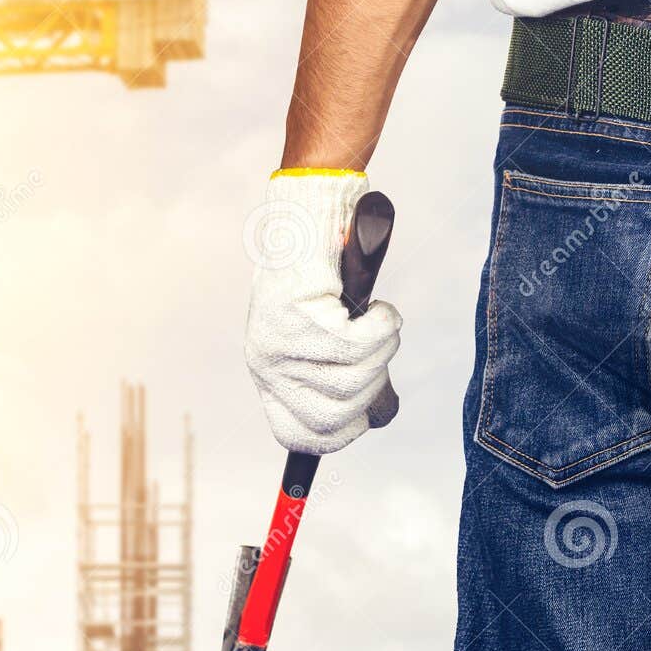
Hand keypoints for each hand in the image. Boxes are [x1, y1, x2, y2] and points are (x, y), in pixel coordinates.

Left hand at [243, 170, 401, 455]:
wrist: (307, 215)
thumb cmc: (322, 278)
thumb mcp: (320, 337)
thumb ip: (337, 378)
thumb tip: (375, 416)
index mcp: (265, 373)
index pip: (297, 435)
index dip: (337, 435)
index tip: (362, 421)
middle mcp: (265, 363)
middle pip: (338, 416)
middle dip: (373, 388)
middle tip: (378, 350)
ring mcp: (281, 341)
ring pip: (357, 379)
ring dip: (383, 350)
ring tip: (376, 321)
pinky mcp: (302, 314)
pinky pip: (365, 343)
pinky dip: (384, 326)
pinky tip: (375, 307)